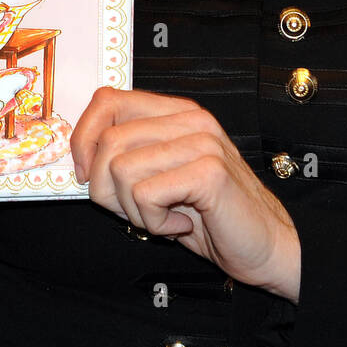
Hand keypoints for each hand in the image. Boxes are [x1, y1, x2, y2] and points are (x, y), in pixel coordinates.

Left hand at [71, 87, 300, 302]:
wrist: (267, 245)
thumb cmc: (211, 216)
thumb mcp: (161, 177)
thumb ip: (129, 157)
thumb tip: (79, 160)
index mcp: (175, 113)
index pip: (107, 100)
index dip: (83, 138)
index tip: (85, 174)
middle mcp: (189, 118)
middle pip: (107, 142)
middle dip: (105, 189)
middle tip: (135, 210)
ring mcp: (201, 141)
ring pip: (120, 169)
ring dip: (132, 209)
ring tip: (164, 216)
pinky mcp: (208, 171)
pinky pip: (145, 195)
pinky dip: (153, 221)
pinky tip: (181, 223)